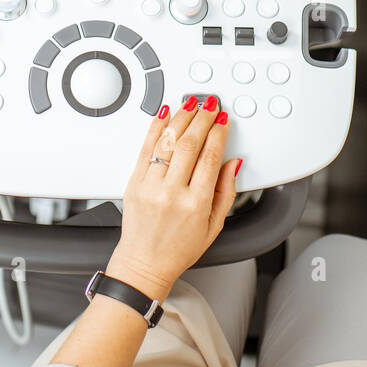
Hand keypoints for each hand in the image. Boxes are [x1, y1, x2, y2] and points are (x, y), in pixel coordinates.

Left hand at [106, 98, 240, 301]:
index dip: (219, 133)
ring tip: (190, 103)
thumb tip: (232, 163)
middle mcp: (172, 192)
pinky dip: (155, 128)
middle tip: (209, 105)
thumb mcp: (214, 226)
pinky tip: (164, 115)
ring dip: (181, 117)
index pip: (210, 156)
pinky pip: (145, 148)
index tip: (223, 121)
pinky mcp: (134, 183)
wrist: (144, 263)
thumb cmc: (178, 248)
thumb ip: (226, 191)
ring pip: (167, 141)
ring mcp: (150, 186)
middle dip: (202, 118)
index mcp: (196, 204)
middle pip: (190, 143)